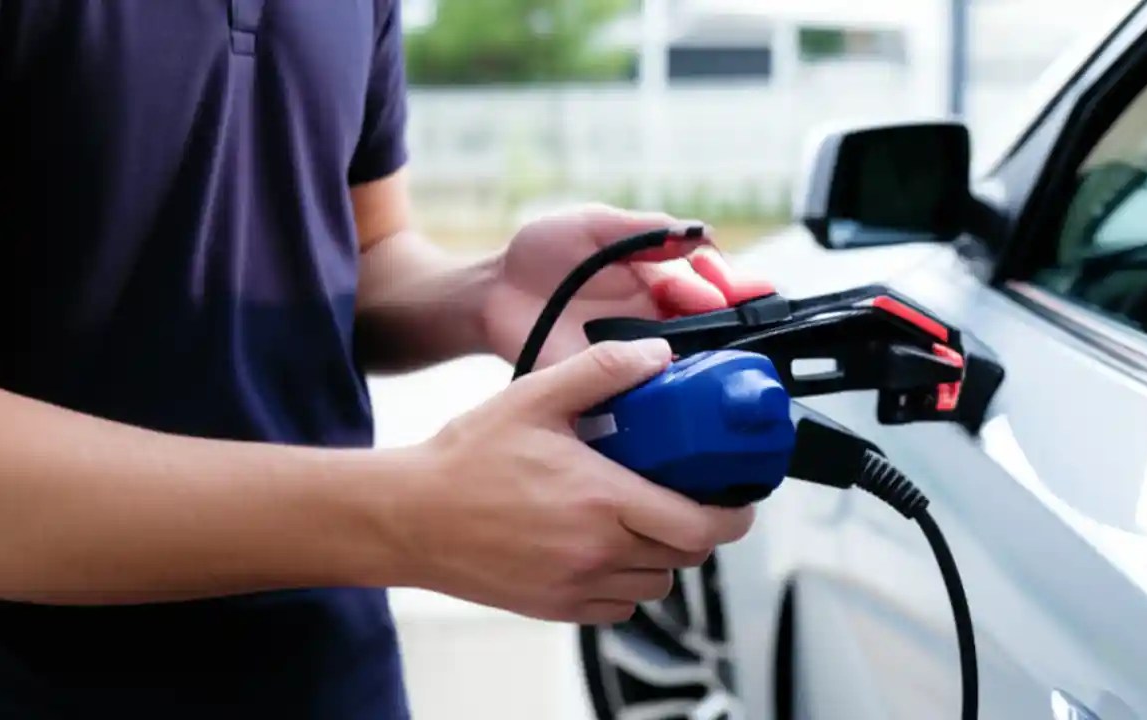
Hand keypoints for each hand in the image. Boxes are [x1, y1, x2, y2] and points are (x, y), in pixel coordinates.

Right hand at [402, 338, 755, 623]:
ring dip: (661, 556)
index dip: (733, 516)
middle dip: (697, 529)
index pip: (699, 526)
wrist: (409, 517)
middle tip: (685, 498)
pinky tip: (605, 548)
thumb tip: (655, 355)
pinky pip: (618, 606)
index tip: (738, 501)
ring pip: (654, 584)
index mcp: (602, 501)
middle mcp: (597, 551)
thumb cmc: (466, 460)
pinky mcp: (556, 606)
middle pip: (684, 556)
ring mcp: (577, 584)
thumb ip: (600, 372)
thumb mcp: (533, 398)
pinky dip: (626, 583)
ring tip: (641, 519)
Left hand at [483, 203, 774, 368]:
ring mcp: (633, 353)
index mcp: (658, 280)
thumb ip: (645, 229)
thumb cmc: (540, 251)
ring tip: (716, 346)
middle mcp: (655, 320)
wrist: (492, 293)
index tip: (715, 276)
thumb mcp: (595, 224)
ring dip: (709, 355)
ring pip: (689, 360)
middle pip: (714, 326)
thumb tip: (701, 236)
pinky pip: (646, 390)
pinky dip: (668, 389)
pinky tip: (678, 380)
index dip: (727, 280)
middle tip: (721, 308)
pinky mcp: (607, 380)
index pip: (712, 284)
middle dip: (730, 316)